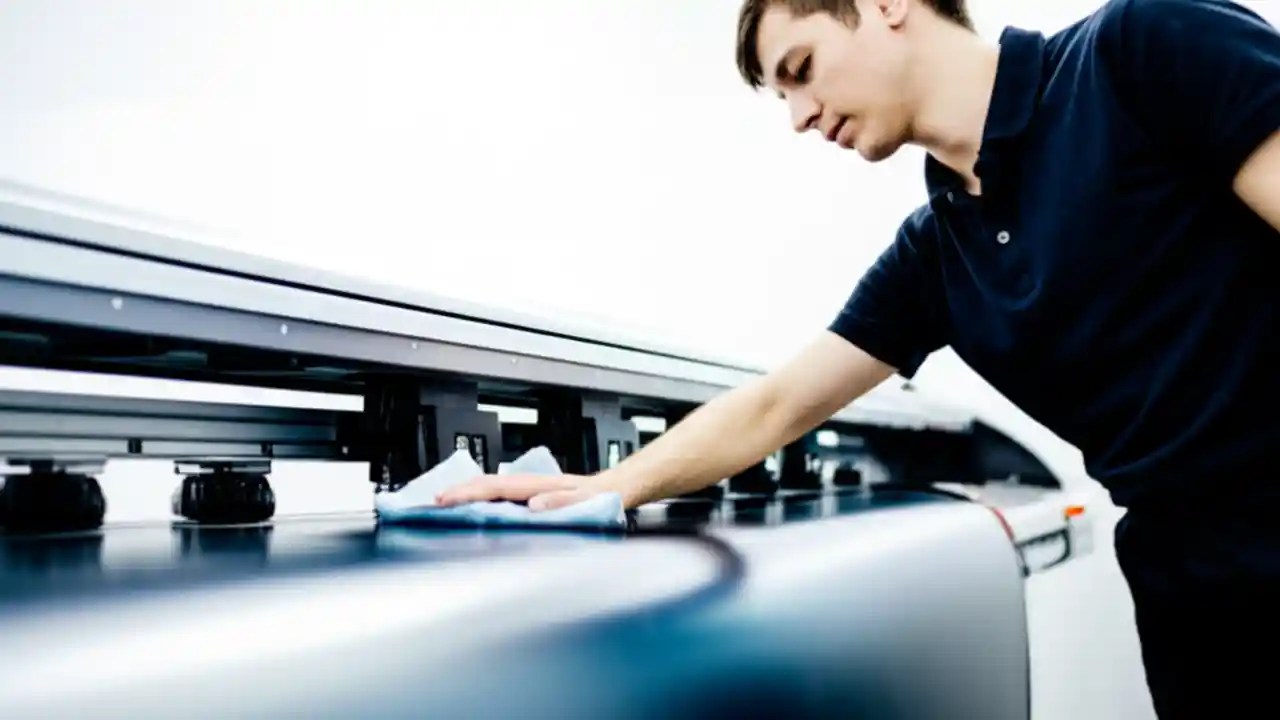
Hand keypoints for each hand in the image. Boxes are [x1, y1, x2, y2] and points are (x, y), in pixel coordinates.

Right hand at [434, 473, 603, 511]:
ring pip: (490, 488)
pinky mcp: (531, 496)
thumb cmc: (600, 498)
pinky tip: (473, 506)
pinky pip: (499, 496)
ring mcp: (529, 489)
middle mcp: (529, 485)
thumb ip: (561, 503)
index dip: (468, 493)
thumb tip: (534, 505)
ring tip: (444, 502)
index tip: (445, 499)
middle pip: (486, 484)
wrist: (614, 490)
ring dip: (466, 493)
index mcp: (537, 486)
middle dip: (458, 491)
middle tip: (432, 501)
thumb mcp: (586, 502)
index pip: (495, 488)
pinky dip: (480, 498)